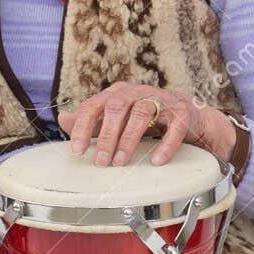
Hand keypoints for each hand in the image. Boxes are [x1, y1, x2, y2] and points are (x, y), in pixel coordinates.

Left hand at [57, 83, 235, 166]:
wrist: (190, 118)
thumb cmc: (149, 118)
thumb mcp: (118, 119)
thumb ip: (92, 120)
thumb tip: (63, 119)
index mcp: (119, 92)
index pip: (95, 105)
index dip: (84, 127)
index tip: (78, 150)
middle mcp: (139, 91)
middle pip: (117, 107)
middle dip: (107, 136)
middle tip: (101, 162)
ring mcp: (162, 100)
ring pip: (143, 114)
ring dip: (129, 139)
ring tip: (121, 162)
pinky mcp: (183, 113)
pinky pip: (174, 127)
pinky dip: (165, 144)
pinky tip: (156, 160)